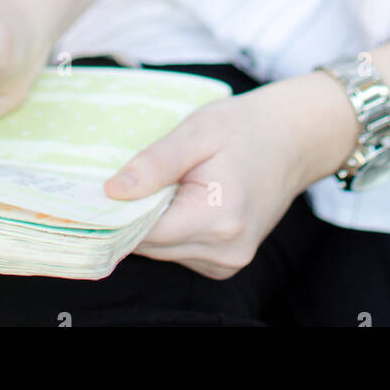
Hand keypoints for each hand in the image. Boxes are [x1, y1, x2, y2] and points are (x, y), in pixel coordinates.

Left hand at [102, 71, 359, 278]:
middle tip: (129, 176)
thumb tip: (111, 192)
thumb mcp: (197, 132)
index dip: (116, 212)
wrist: (294, 138)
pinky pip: (181, 250)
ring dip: (153, 221)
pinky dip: (171, 227)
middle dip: (134, 214)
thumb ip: (155, 163)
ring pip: (163, 251)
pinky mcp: (228, 262)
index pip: (144, 233)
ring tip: (165, 181)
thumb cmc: (246, 127)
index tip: (95, 190)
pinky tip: (181, 197)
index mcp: (219, 218)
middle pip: (151, 246)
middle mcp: (226, 251)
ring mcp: (229, 262)